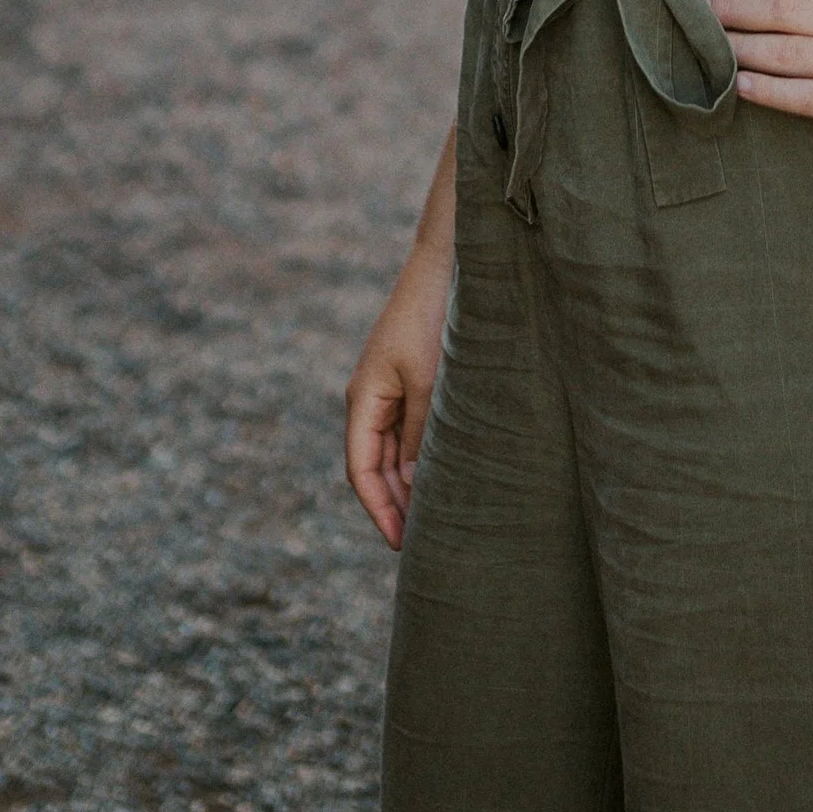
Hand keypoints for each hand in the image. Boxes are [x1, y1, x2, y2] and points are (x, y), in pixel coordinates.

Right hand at [345, 235, 451, 550]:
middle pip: (377, 469)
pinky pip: (413, 434)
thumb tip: (420, 487)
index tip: (400, 547)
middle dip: (397, 506)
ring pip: (397, 454)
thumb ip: (422, 435)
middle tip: (426, 546)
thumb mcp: (429, 383)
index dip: (379, 511)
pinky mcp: (414, 381)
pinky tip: (447, 478)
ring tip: (439, 522)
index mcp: (364, 401)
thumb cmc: (434, 319)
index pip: (362, 471)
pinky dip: (425, 459)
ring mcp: (392, 390)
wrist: (449, 264)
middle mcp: (371, 400)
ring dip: (412, 486)